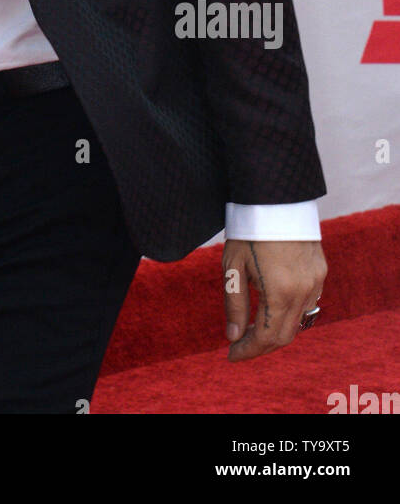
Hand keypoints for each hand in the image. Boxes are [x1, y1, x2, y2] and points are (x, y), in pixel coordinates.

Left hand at [223, 239, 325, 360]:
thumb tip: (232, 335)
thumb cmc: (248, 229)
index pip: (266, 337)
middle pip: (284, 335)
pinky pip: (309, 303)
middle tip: (239, 344)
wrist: (274, 197)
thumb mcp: (233, 267)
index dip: (248, 350)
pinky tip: (273, 308)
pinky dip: (291, 313)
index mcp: (280, 292)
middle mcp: (303, 291)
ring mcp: (316, 282)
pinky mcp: (321, 271)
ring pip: (299, 321)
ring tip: (253, 327)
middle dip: (261, 345)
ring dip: (276, 330)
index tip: (231, 354)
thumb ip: (234, 304)